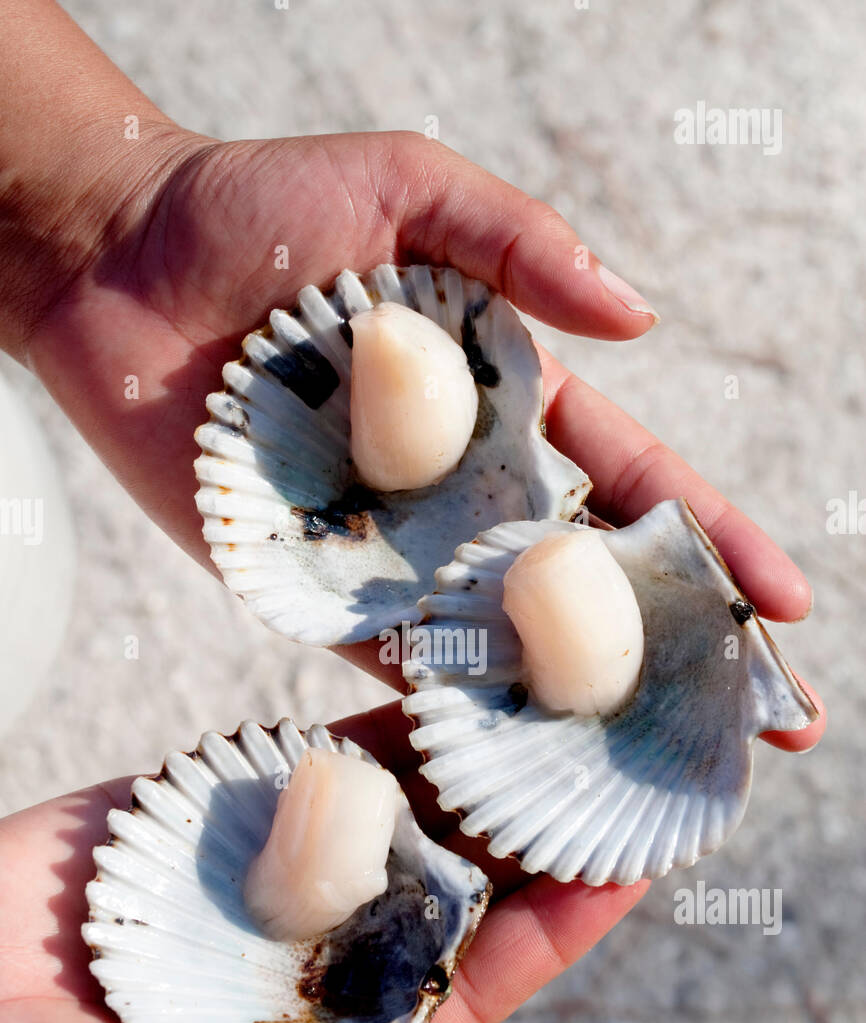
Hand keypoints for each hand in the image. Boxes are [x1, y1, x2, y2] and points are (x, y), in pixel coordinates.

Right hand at [0, 699, 645, 1022]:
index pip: (464, 984)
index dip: (549, 930)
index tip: (626, 867)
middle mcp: (307, 955)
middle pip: (446, 884)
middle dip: (527, 831)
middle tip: (609, 762)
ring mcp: (260, 872)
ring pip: (388, 811)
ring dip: (467, 765)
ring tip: (548, 705)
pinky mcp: (204, 804)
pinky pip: (301, 757)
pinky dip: (368, 724)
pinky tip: (438, 686)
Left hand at [26, 123, 822, 738]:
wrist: (114, 266)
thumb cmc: (259, 210)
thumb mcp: (405, 189)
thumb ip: (519, 244)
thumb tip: (641, 320)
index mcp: (508, 403)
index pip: (635, 483)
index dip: (714, 541)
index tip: (787, 604)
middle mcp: (468, 490)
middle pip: (596, 585)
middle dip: (683, 653)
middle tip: (765, 729)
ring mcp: (399, 551)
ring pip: (514, 642)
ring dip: (587, 708)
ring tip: (656, 778)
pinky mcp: (318, 593)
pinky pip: (399, 665)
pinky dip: (459, 716)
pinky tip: (521, 771)